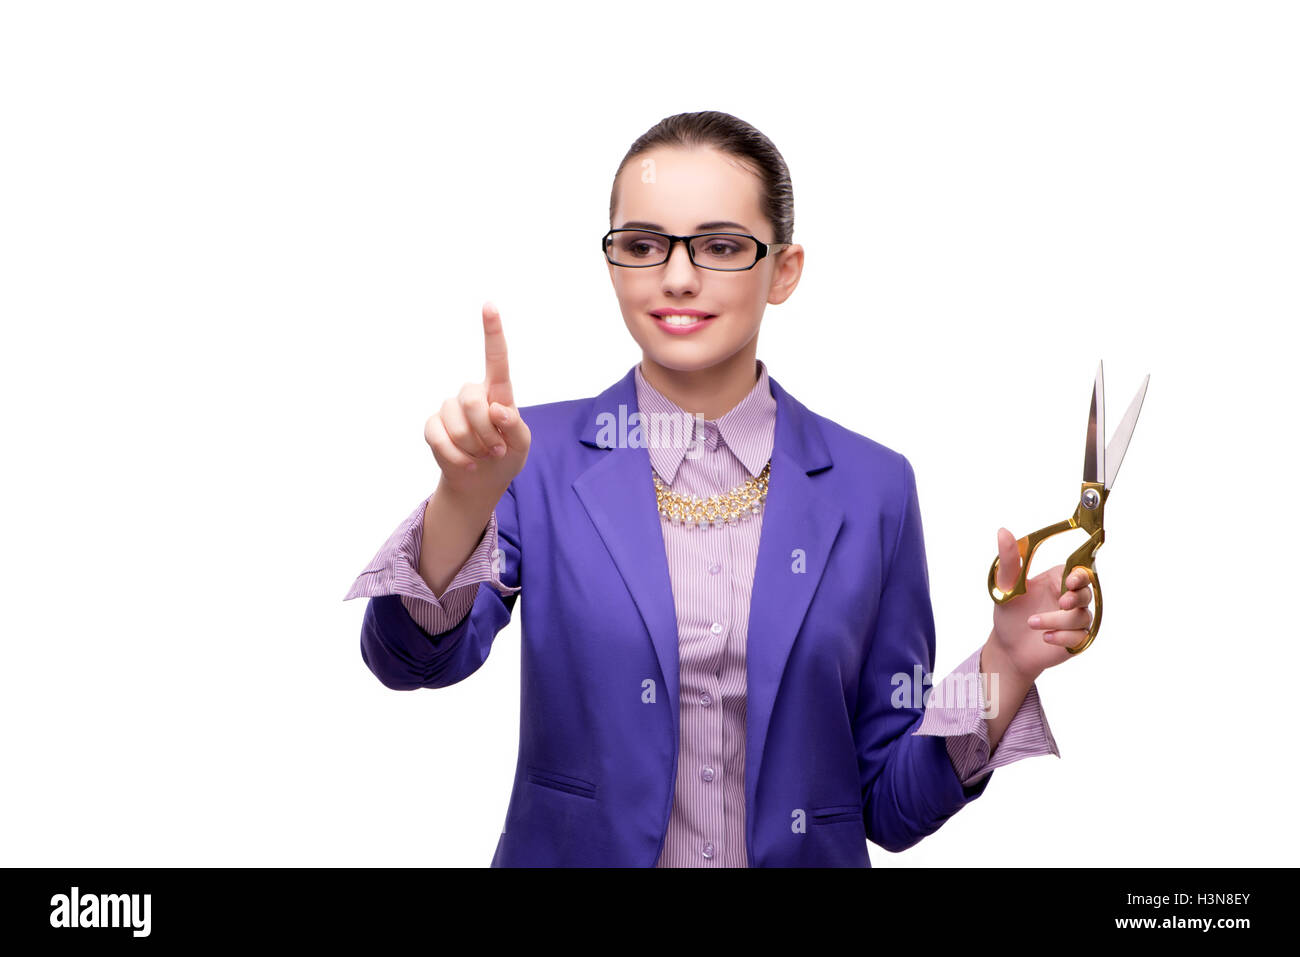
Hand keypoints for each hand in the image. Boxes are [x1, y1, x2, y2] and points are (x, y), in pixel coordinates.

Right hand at [424, 301, 530, 501]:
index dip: (492, 331)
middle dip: (487, 433)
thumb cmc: (506, 455)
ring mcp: (449, 408)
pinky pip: (439, 438)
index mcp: (498, 391)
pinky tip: (467, 464)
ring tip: (481, 455)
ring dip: (474, 448)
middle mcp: (472, 393)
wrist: (481, 481)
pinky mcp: (433, 426)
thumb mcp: (522, 444)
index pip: (496, 358)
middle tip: (496, 449)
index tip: (489, 305)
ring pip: (457, 424)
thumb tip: (497, 409)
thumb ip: (516, 426)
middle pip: (473, 402)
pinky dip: (456, 458)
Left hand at [988, 526, 1094, 679]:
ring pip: (1081, 617)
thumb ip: (1008, 560)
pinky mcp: (1075, 640)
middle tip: (1061, 602)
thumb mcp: (1005, 587)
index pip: (1078, 572)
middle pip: (1086, 593)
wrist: (1006, 647)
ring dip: (1056, 620)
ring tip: (1032, 623)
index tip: (1070, 581)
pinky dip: (1062, 637)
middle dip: (1076, 598)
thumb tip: (1003, 531)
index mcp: (1056, 580)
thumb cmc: (1008, 613)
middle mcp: (1069, 598)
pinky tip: (1045, 637)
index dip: (1079, 575)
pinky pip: (1079, 637)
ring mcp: (1074, 620)